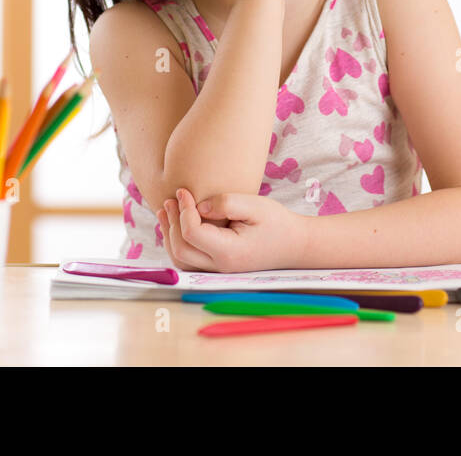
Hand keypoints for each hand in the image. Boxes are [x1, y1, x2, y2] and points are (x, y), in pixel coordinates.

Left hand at [156, 188, 306, 272]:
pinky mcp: (218, 267)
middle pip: (181, 250)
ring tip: (166, 211)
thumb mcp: (256, 205)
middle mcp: (220, 267)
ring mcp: (218, 271)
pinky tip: (177, 224)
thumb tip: (198, 208)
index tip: (183, 190)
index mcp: (229, 252)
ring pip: (181, 260)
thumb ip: (226, 203)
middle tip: (171, 199)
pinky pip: (189, 260)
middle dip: (172, 223)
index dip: (183, 210)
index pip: (192, 233)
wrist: (294, 245)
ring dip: (170, 235)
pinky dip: (178, 242)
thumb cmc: (277, 222)